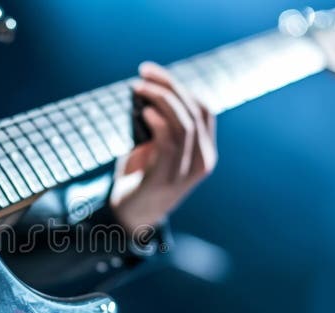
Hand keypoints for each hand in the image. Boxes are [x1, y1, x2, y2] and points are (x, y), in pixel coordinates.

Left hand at [110, 62, 216, 232]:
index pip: (203, 110)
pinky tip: (143, 111)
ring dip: (160, 99)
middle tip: (144, 72)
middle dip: (169, 86)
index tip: (154, 73)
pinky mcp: (165, 179)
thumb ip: (160, 124)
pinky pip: (169, 144)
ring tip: (138, 87)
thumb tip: (147, 90)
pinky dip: (158, 122)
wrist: (129, 216)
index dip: (181, 86)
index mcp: (205, 151)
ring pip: (183, 125)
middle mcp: (202, 161)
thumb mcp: (156, 147)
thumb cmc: (141, 176)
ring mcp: (185, 172)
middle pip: (193, 112)